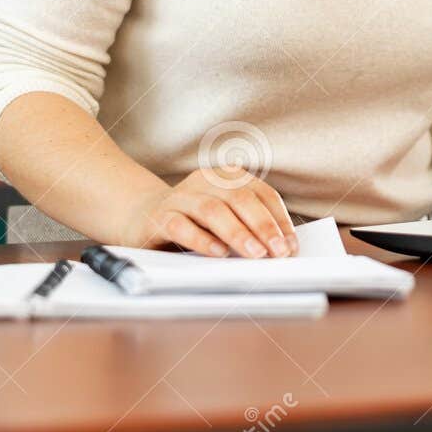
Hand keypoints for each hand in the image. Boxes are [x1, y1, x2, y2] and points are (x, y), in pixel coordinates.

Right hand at [130, 167, 299, 256]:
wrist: (140, 215)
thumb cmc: (193, 221)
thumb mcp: (224, 217)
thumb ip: (248, 224)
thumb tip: (282, 249)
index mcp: (226, 177)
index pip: (261, 193)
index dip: (279, 218)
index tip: (291, 245)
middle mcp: (204, 181)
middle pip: (239, 198)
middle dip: (263, 226)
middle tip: (279, 252)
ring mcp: (179, 197)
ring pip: (212, 210)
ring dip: (238, 233)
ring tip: (256, 254)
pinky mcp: (157, 217)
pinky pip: (180, 226)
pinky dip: (201, 240)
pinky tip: (218, 253)